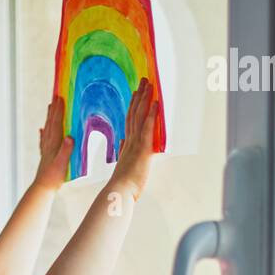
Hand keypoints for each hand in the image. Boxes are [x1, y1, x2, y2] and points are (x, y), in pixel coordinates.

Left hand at [34, 95, 73, 191]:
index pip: (57, 123)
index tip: (61, 97)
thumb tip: (70, 137)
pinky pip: (43, 140)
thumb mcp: (63, 164)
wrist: (43, 188)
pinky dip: (43, 133)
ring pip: (47, 128)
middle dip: (54, 109)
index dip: (59, 110)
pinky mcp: (44, 156)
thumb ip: (66, 150)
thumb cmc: (54, 177)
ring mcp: (45, 149)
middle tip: (55, 95)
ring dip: (48, 117)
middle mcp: (48, 144)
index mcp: (54, 144)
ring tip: (49, 106)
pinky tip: (42, 130)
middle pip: (51, 122)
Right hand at [113, 78, 159, 200]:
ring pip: (140, 117)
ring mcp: (136, 143)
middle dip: (139, 97)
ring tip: (148, 85)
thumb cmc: (122, 185)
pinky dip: (152, 115)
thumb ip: (122, 152)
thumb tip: (121, 142)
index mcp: (126, 146)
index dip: (133, 107)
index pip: (130, 122)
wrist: (119, 192)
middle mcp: (130, 141)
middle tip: (143, 82)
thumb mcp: (123, 165)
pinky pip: (148, 128)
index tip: (135, 94)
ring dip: (145, 100)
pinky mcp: (143, 148)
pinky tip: (155, 103)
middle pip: (134, 114)